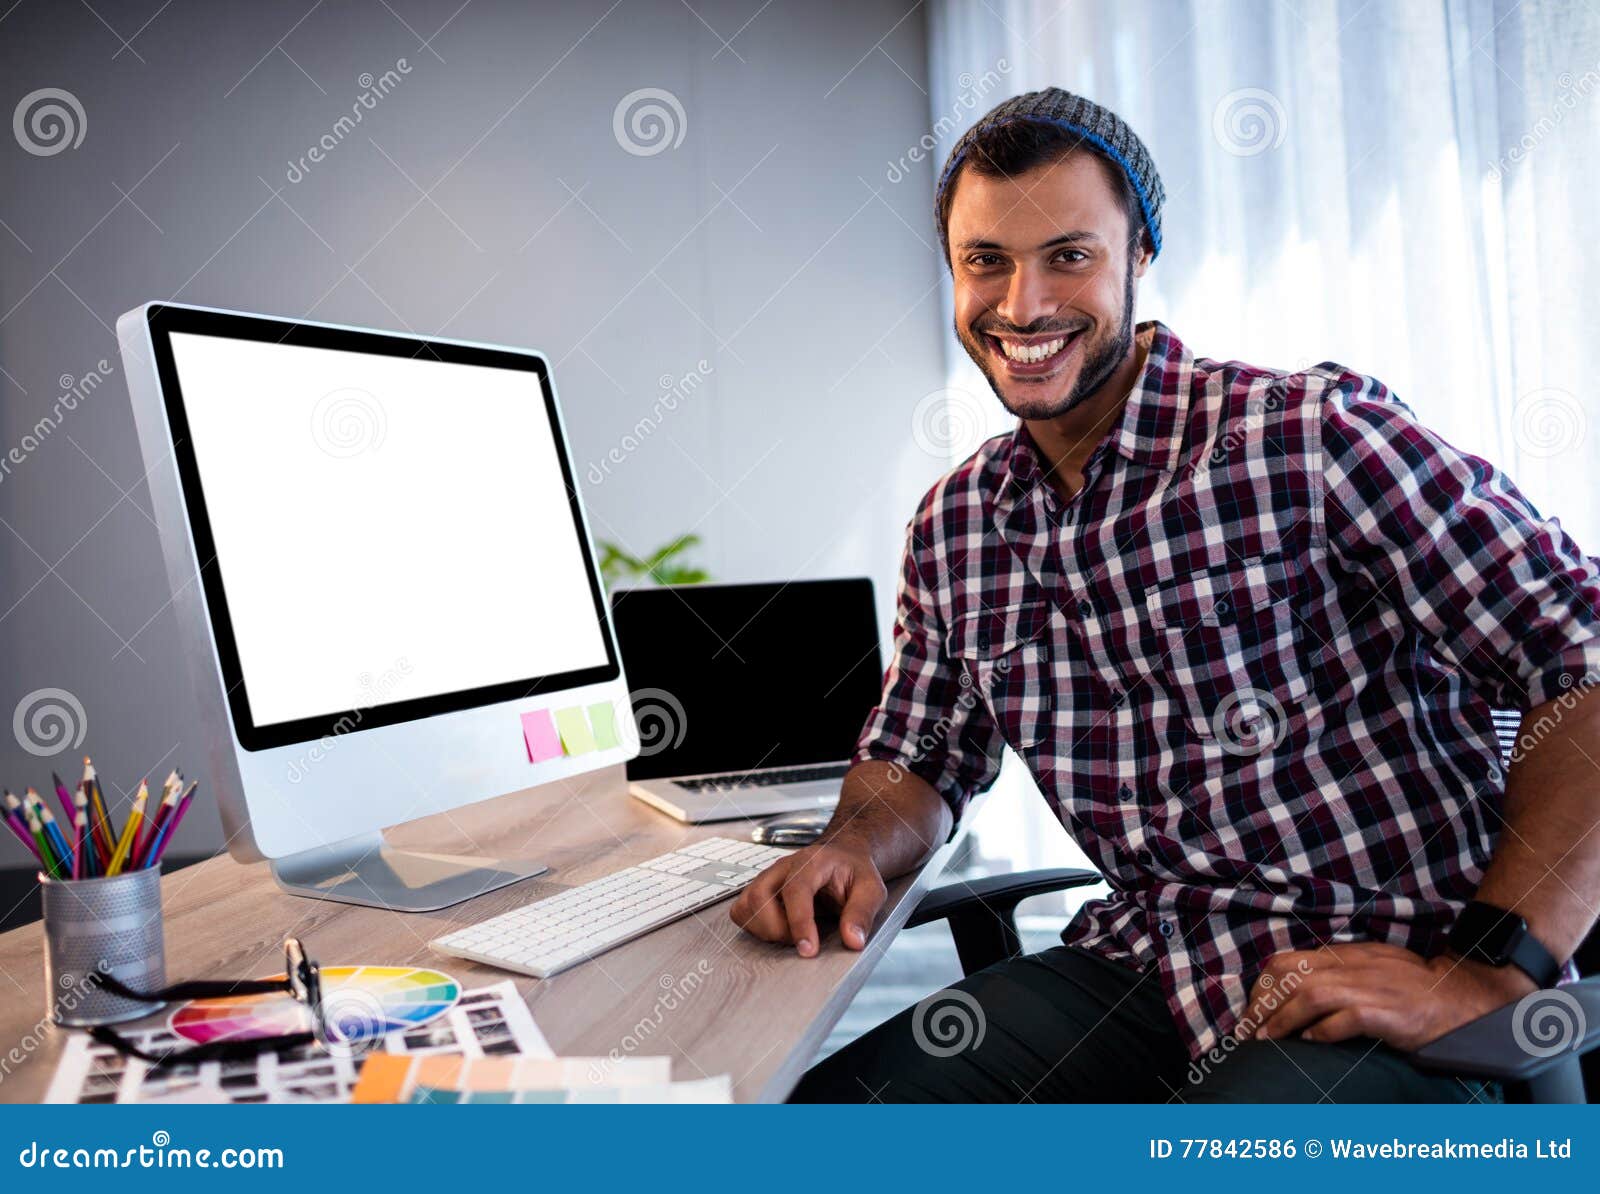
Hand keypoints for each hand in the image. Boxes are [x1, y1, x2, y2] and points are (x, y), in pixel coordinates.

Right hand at [729, 838, 886, 957]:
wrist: (843, 856)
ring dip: (766, 930)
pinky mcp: (759, 889)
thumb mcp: (871, 889)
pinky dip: (755, 927)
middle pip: (760, 896)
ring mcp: (768, 877)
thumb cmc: (854, 871)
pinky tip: (779, 929)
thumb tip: (853, 941)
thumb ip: (862, 913)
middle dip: (778, 929)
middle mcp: (783, 867)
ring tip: (792, 935)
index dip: (799, 922)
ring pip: (746, 905)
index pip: (796, 889)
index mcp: (812, 861)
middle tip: (804, 941)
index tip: (808, 950)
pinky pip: (741, 911)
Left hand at [1239, 941, 1535, 1052]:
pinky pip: (1347, 1017)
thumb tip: (1295, 992)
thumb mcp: (1370, 968)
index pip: (1286, 963)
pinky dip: (1323, 1030)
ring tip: (1269, 1040)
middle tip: (1250, 1033)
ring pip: (1311, 994)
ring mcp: (1370, 987)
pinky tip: (1311, 1041)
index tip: (1250, 1015)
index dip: (1260, 989)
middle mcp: (1352, 966)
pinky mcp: (1388, 1012)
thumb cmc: (1415, 987)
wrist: (1463, 996)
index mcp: (1344, 956)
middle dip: (1262, 1005)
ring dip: (1283, 1019)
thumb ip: (1336, 973)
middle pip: (1290, 977)